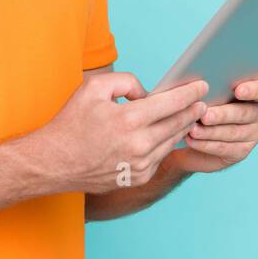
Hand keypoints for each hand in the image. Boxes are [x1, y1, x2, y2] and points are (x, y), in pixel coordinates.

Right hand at [27, 72, 209, 193]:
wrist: (55, 162)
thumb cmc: (72, 122)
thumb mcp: (94, 88)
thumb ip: (126, 82)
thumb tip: (148, 94)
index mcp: (130, 119)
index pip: (172, 103)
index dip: (190, 93)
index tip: (202, 86)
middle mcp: (139, 144)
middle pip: (178, 123)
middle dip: (193, 110)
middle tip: (201, 102)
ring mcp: (140, 164)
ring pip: (172, 142)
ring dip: (183, 128)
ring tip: (189, 117)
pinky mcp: (137, 177)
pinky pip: (160, 157)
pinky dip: (166, 145)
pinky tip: (167, 135)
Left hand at [164, 78, 257, 173]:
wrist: (195, 134)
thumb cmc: (202, 104)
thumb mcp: (205, 92)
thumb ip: (209, 85)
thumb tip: (199, 83)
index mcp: (255, 91)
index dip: (255, 89)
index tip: (238, 91)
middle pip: (246, 113)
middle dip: (223, 114)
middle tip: (204, 116)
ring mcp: (253, 133)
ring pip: (234, 132)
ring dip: (211, 132)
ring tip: (193, 130)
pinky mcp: (242, 151)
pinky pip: (226, 148)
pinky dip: (207, 144)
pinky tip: (192, 140)